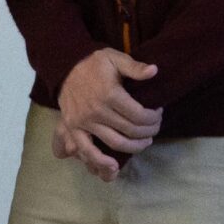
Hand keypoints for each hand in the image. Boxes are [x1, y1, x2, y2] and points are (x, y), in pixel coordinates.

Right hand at [55, 48, 161, 179]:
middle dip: (149, 131)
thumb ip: (134, 67)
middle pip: (131, 130)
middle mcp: (97, 111)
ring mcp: (85, 122)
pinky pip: (88, 149)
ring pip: (116, 143)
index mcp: (109, 93)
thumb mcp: (114, 58)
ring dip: (135, 146)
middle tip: (155, 127)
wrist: (64, 67)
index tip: (158, 113)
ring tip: (144, 141)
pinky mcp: (74, 128)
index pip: (139, 115)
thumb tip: (154, 71)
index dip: (153, 118)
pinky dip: (100, 161)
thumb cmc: (93, 63)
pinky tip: (114, 166)